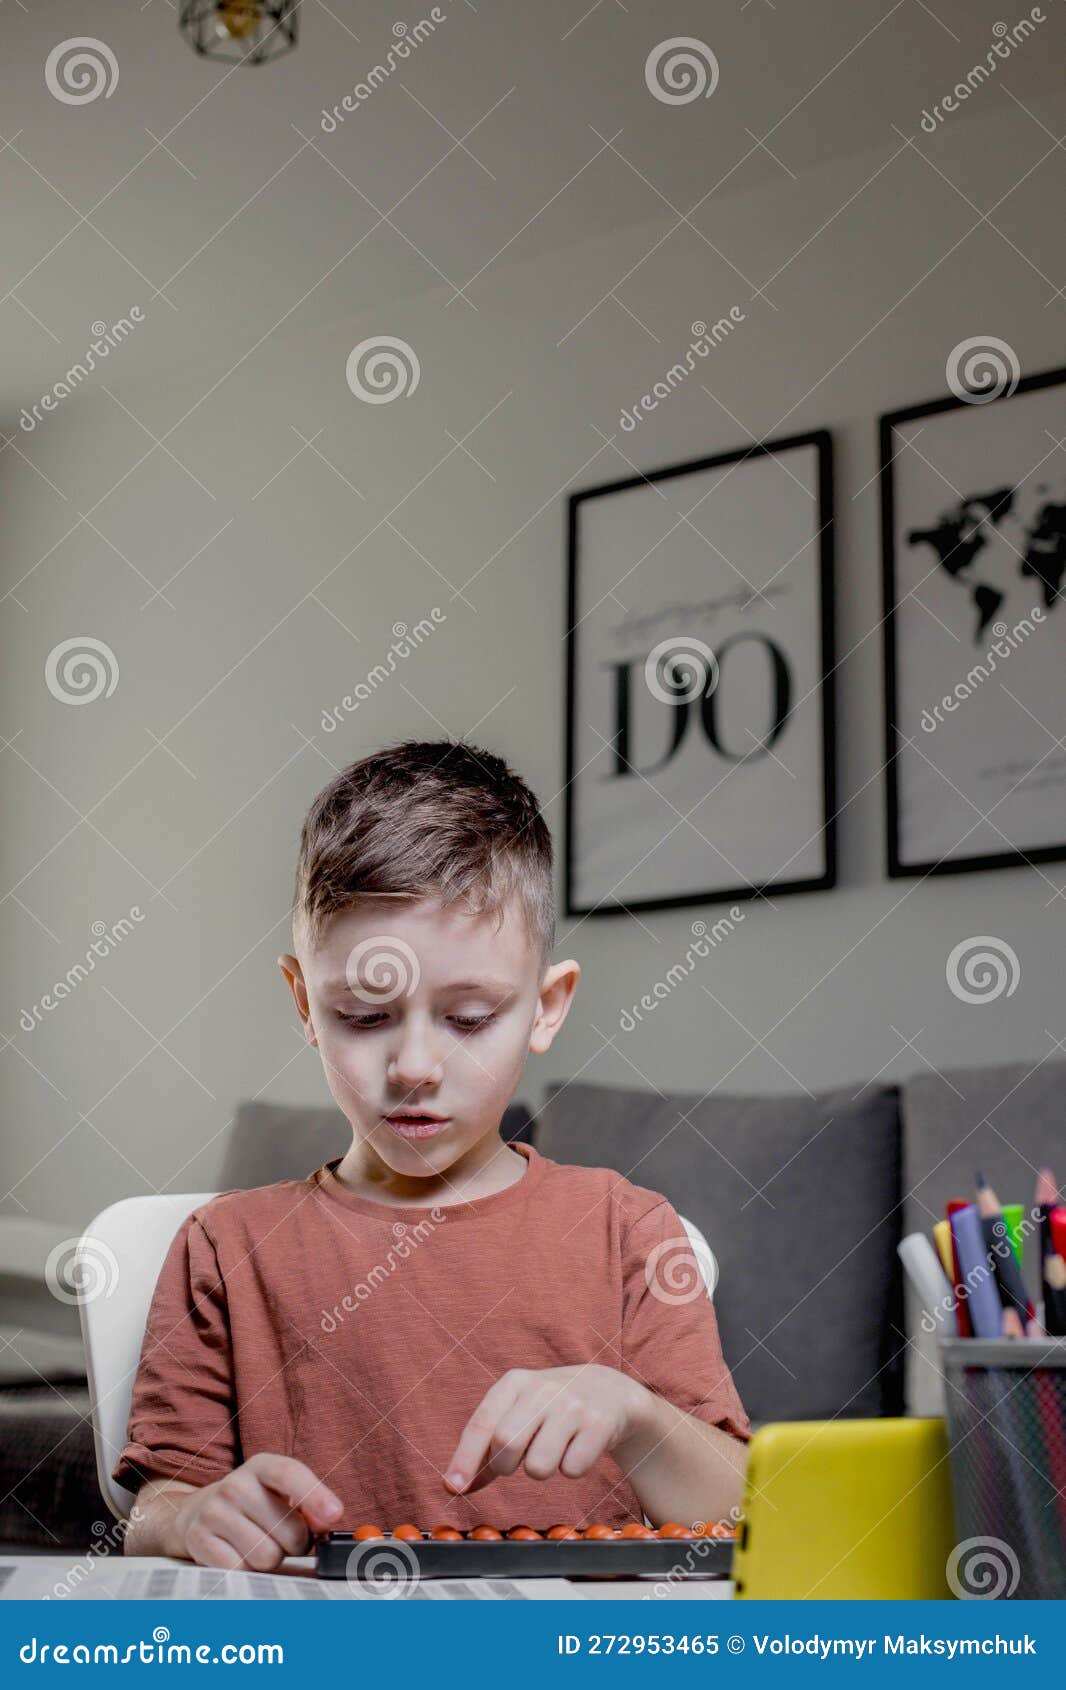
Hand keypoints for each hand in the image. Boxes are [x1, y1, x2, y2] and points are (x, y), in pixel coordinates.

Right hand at [170, 1453, 342, 1569]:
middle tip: (284, 1539)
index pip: (289, 1473)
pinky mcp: (198, 1540)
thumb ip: (308, 1506)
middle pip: (289, 1531)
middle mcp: (235, 1485)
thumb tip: (328, 1522)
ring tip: (259, 1545)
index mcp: (261, 1466)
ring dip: (271, 1560)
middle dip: (296, 1544)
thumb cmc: (253, 1507)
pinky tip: (238, 1555)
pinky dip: (246, 1571)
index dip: (315, 1494)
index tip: (335, 1515)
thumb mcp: (278, 1494)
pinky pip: (240, 1570)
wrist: (197, 1514)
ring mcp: (213, 1512)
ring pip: (266, 1556)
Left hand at [444, 1365, 651, 1493]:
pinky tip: (578, 1446)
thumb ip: (486, 1450)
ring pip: (538, 1466)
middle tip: (520, 1459)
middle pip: (506, 1444)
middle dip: (507, 1465)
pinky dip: (572, 1468)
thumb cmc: (551, 1408)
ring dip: (541, 1469)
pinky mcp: (599, 1424)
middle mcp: (542, 1389)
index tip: (453, 1487)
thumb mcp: (518, 1414)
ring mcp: (573, 1405)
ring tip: (553, 1449)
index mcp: (515, 1383)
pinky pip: (572, 1470)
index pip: (482, 1423)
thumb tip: (454, 1485)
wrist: (609, 1390)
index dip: (464, 1458)